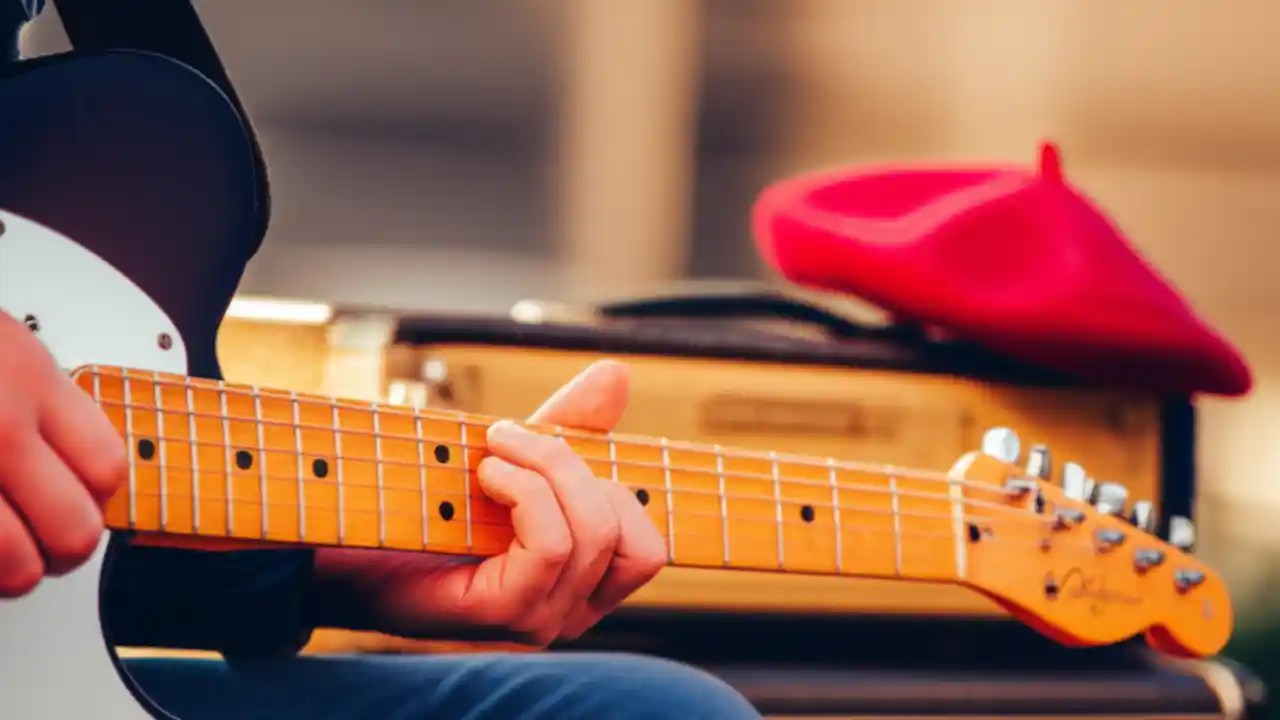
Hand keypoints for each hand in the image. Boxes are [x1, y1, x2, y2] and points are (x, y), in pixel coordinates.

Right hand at [0, 311, 127, 596]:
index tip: (74, 504)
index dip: (93, 500)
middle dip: (57, 551)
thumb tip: (75, 477)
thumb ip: (39, 405)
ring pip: (14, 570)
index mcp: (26, 383)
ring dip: (5, 573)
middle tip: (33, 546)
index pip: (105, 472)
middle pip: (73, 533)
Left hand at [311, 359, 666, 644]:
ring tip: (490, 456)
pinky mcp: (504, 613)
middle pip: (624, 529)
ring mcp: (539, 618)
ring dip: (542, 470)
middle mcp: (569, 610)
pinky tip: (483, 477)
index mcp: (580, 583)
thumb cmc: (419, 509)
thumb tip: (617, 373)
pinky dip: (524, 492)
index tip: (554, 444)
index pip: (647, 546)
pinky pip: (551, 544)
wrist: (336, 546)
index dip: (617, 485)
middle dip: (567, 461)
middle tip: (504, 437)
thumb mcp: (509, 458)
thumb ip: (567, 426)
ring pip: (592, 531)